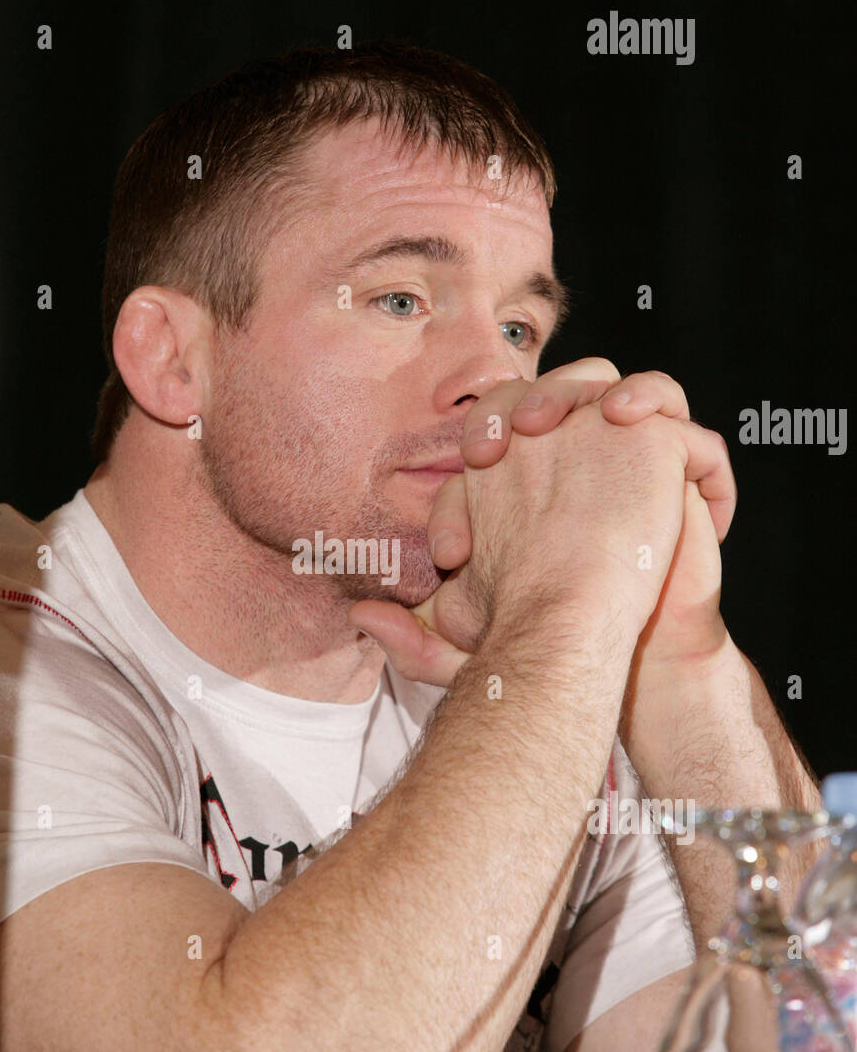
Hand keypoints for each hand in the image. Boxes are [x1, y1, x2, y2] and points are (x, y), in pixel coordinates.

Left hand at [349, 360, 735, 685]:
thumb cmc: (541, 646)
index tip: (473, 466)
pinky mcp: (678, 475)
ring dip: (599, 389)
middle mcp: (566, 457)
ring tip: (590, 415)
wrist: (612, 663)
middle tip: (520, 433)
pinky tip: (640, 431)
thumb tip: (363, 613)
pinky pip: (688, 431)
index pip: (493, 424)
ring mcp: (622, 459)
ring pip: (613, 388)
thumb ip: (414, 639)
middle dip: (534, 396)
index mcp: (514, 475)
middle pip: (548, 390)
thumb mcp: (467, 643)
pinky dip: (670, 417)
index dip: (480, 432)